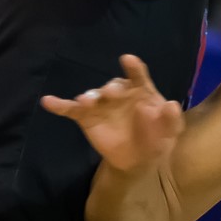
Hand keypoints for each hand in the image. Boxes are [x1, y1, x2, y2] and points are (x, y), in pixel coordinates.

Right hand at [41, 54, 185, 172]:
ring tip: (85, 102)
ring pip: (92, 96)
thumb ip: (171, 119)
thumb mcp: (170, 131)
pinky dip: (59, 104)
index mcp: (141, 92)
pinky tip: (47, 101)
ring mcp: (101, 104)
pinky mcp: (86, 117)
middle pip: (114, 86)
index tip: (128, 60)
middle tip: (110, 92)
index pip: (138, 77)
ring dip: (88, 96)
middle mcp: (119, 93)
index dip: (134, 68)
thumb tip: (172, 105)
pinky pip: (71, 109)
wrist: (137, 161)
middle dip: (111, 88)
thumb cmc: (157, 139)